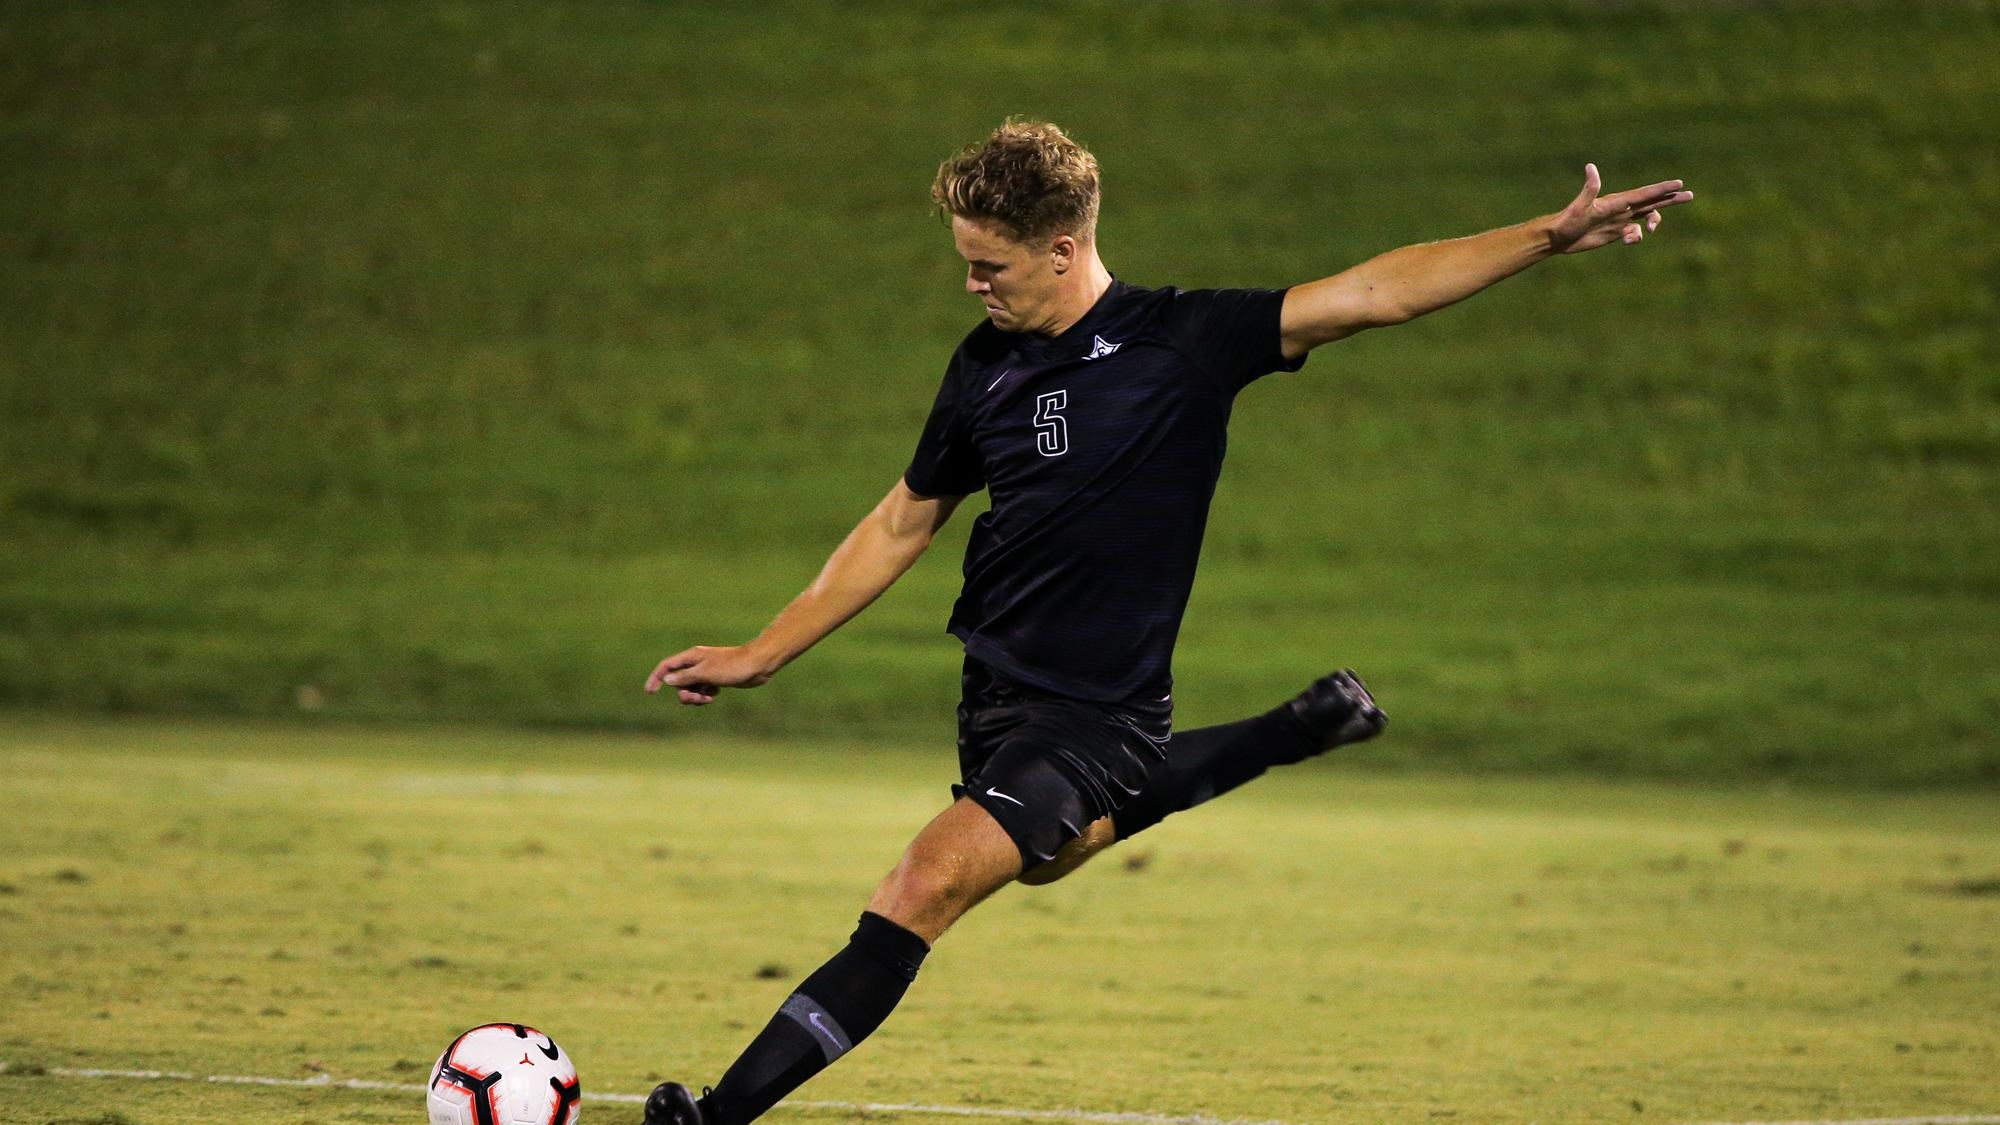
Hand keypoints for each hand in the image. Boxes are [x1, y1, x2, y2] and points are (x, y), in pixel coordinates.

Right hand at [644, 644, 773, 705]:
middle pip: (678, 682)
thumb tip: (667, 680)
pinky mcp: (716, 679)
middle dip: (685, 694)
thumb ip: (685, 677)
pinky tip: (716, 694)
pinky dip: (706, 695)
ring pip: (690, 688)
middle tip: (698, 698)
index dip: (656, 678)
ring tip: (709, 698)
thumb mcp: (705, 673)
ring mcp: (706, 671)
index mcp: (691, 657)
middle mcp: (696, 663)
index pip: (666, 666)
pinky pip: (702, 691)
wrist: (757, 665)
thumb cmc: (732, 666)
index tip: (649, 692)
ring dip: (696, 697)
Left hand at [1547, 163, 1693, 254]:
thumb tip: (1591, 167)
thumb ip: (1589, 188)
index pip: (1644, 194)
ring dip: (1654, 222)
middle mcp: (1620, 208)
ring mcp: (1618, 220)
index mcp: (1616, 201)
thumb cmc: (1568, 220)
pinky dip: (1637, 237)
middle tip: (1690, 195)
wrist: (1558, 237)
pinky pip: (1634, 233)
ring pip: (1645, 217)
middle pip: (1652, 202)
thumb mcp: (1580, 206)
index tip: (1679, 184)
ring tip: (1649, 230)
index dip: (1662, 189)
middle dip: (1670, 199)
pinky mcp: (1614, 232)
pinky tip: (1629, 241)